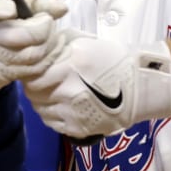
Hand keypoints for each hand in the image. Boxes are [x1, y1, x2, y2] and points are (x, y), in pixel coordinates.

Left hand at [23, 34, 170, 139]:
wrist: (139, 85)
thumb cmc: (112, 59)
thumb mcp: (82, 42)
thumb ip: (56, 45)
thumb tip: (36, 45)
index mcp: (68, 66)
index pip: (32, 74)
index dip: (31, 72)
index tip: (35, 69)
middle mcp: (67, 91)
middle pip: (33, 93)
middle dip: (35, 87)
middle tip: (44, 82)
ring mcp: (72, 112)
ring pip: (40, 109)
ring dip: (43, 101)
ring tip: (55, 94)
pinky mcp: (77, 128)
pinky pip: (52, 123)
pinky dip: (52, 115)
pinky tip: (62, 106)